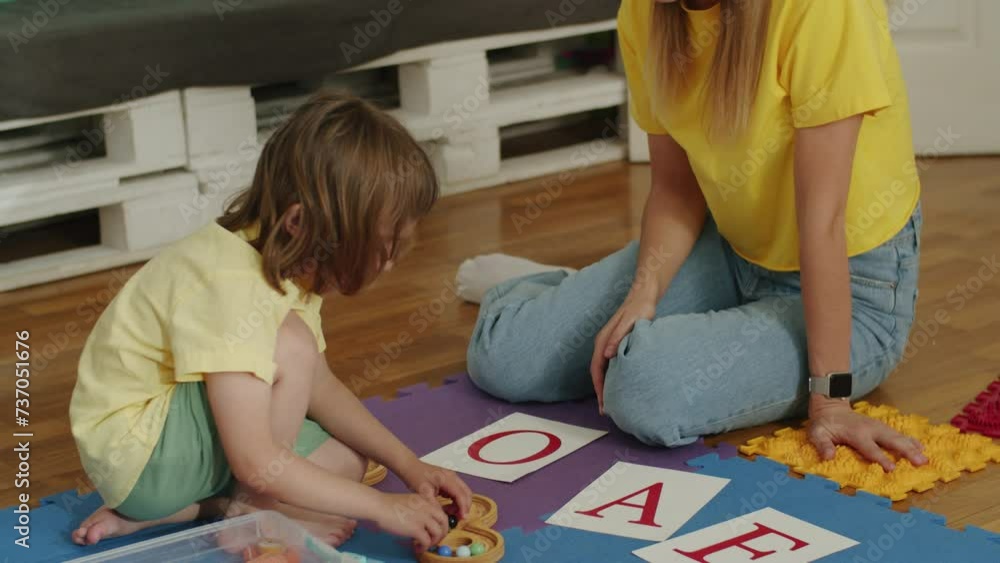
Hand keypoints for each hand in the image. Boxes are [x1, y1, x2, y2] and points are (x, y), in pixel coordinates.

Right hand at [374, 492, 448, 551]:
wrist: (379, 506)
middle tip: (434, 540)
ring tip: (424, 545)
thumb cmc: (388, 504)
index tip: (434, 530)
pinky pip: (427, 542)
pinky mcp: (416, 529)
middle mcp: (428, 508)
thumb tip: (424, 522)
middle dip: (442, 533)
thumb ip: (420, 508)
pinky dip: (424, 547)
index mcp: (426, 500)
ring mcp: (423, 518)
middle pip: (444, 522)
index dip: (439, 523)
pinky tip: (417, 548)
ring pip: (438, 533)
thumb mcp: (410, 500)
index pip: (440, 512)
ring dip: (433, 541)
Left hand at [398, 459, 471, 518]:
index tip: (462, 518)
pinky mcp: (449, 480)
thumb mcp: (424, 494)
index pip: (461, 494)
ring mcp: (451, 477)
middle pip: (467, 493)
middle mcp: (452, 476)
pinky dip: (455, 501)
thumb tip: (444, 517)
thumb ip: (435, 505)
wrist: (410, 466)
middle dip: (465, 506)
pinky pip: (457, 492)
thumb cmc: (415, 477)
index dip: (463, 507)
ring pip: (463, 493)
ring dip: (460, 504)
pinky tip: (447, 507)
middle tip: (459, 518)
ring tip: (450, 513)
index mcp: (447, 478)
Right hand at [590, 291, 656, 412]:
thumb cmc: (640, 308)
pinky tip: (620, 384)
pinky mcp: (617, 344)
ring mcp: (609, 344)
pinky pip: (611, 365)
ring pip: (603, 369)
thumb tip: (607, 355)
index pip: (596, 369)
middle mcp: (603, 344)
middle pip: (598, 372)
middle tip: (607, 410)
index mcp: (603, 341)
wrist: (644, 295)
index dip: (599, 388)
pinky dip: (612, 377)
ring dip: (606, 386)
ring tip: (612, 402)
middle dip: (601, 391)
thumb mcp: (631, 323)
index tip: (603, 403)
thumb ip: (618, 337)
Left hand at [808, 398, 927, 470]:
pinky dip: (910, 440)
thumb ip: (822, 444)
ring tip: (925, 458)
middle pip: (891, 441)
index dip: (880, 458)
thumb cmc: (824, 424)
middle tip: (920, 462)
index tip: (892, 468)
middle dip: (906, 451)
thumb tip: (828, 456)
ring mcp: (878, 426)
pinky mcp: (881, 426)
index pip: (870, 448)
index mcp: (856, 433)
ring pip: (898, 436)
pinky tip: (921, 447)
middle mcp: (871, 429)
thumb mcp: (817, 433)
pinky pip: (898, 433)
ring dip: (912, 447)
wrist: (830, 406)